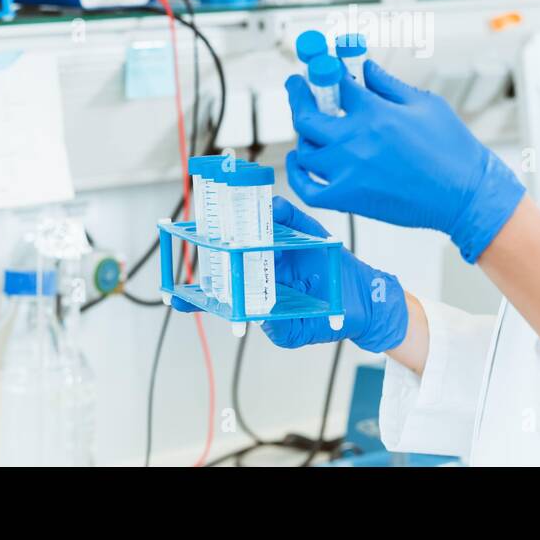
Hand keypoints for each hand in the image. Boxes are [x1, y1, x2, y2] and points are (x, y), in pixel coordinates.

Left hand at [167, 198, 407, 354]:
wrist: (364, 300)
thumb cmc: (329, 316)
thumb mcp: (302, 331)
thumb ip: (283, 331)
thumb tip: (263, 321)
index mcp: (260, 289)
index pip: (226, 290)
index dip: (199, 294)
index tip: (174, 295)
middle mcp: (266, 265)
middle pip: (235, 252)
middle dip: (216, 246)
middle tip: (200, 240)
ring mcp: (285, 246)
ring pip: (259, 230)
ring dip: (244, 222)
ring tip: (228, 218)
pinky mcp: (307, 233)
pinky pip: (291, 218)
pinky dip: (281, 211)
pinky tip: (271, 209)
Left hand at [285, 59, 524, 262]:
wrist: (465, 193)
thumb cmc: (452, 149)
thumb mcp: (425, 104)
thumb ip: (389, 85)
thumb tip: (366, 69)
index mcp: (375, 112)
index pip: (334, 83)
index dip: (324, 71)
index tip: (321, 68)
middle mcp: (355, 140)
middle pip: (306, 116)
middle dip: (298, 95)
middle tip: (297, 86)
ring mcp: (348, 171)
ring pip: (306, 149)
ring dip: (304, 135)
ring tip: (310, 127)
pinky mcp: (349, 199)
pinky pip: (307, 188)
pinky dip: (298, 174)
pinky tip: (301, 161)